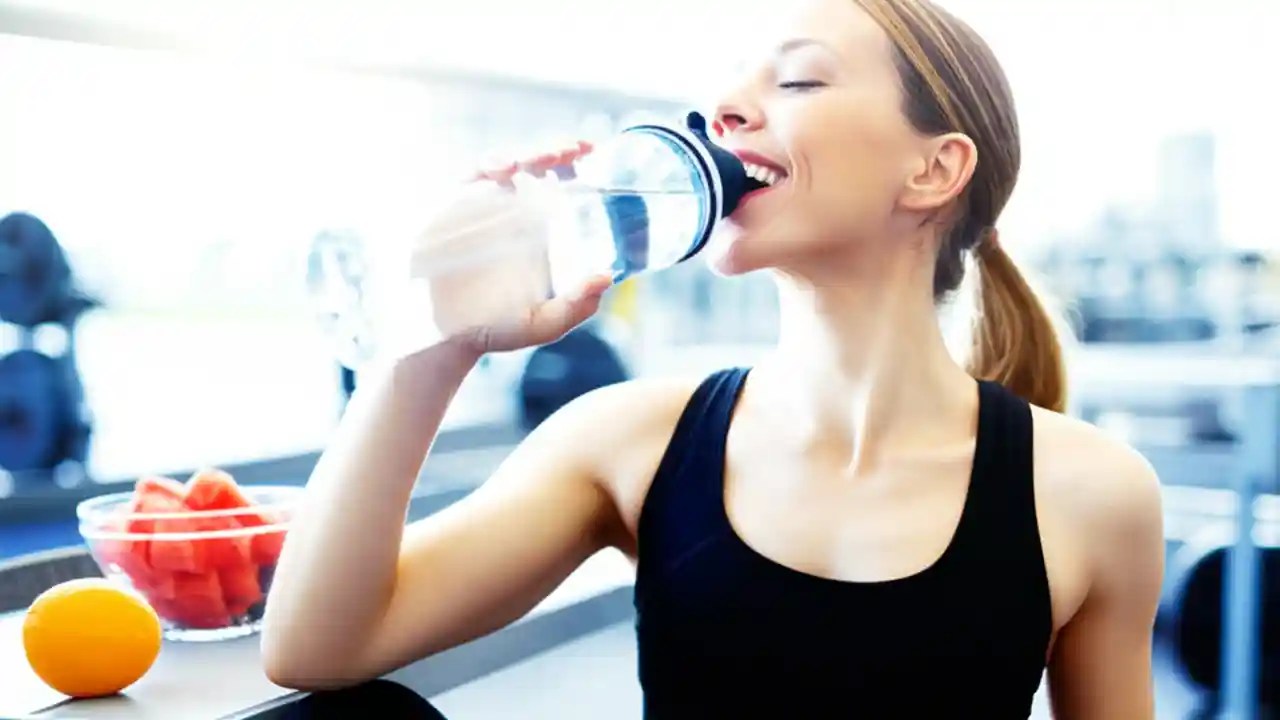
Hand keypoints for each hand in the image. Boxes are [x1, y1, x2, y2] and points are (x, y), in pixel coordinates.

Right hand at [418, 141, 609, 354]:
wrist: (443, 337)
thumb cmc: (493, 330)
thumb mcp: (541, 324)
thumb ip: (575, 307)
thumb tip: (607, 278)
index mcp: (536, 232)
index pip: (556, 186)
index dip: (572, 163)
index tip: (589, 150)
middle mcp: (510, 215)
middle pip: (531, 168)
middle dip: (550, 152)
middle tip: (570, 151)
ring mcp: (480, 210)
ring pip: (501, 166)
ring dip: (520, 157)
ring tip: (535, 162)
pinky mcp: (451, 211)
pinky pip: (468, 180)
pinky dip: (484, 168)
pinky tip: (501, 172)